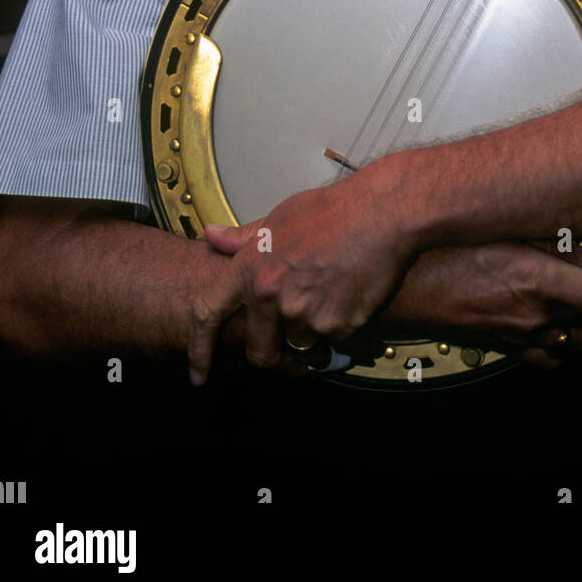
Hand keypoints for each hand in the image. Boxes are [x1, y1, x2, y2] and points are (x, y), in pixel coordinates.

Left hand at [187, 176, 415, 384]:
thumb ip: (243, 238)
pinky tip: (352, 297)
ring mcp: (304, 313)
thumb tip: (210, 236)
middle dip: (275, 357)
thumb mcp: (279, 217)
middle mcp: (271, 294)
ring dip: (314, 336)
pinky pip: (334, 341)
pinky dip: (343, 328)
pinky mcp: (336, 325)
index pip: (206, 314)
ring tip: (332, 303)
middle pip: (260, 350)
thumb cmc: (334, 210)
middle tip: (291, 350)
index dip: (198, 349)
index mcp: (251, 267)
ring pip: (301, 345)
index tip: (198, 372)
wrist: (382, 212)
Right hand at [371, 240, 581, 369]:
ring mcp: (517, 338)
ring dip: (577, 322)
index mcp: (535, 282)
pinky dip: (554, 344)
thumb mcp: (498, 230)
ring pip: (574, 344)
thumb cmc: (440, 251)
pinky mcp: (503, 348)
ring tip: (564, 296)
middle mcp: (532, 317)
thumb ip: (551, 242)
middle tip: (579, 273)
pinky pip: (546, 358)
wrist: (399, 286)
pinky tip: (543, 319)